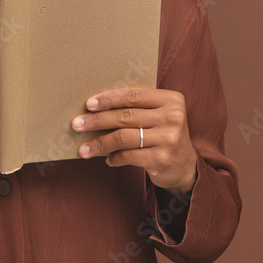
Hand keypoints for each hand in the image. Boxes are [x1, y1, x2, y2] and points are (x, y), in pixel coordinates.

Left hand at [72, 87, 197, 192]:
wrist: (185, 166)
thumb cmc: (164, 135)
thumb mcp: (159, 115)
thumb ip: (138, 108)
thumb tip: (96, 106)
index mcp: (171, 100)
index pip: (133, 96)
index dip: (108, 99)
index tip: (88, 104)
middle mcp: (172, 117)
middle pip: (125, 116)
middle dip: (97, 121)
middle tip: (77, 124)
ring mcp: (168, 139)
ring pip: (123, 137)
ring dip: (99, 143)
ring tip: (83, 149)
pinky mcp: (161, 159)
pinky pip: (128, 155)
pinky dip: (114, 158)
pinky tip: (107, 159)